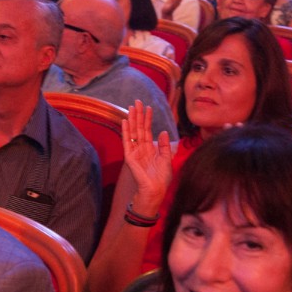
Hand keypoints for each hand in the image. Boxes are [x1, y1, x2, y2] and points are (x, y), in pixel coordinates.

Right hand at [121, 101, 173, 217]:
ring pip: (133, 132)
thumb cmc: (162, 178)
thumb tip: (163, 131)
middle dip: (138, 115)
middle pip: (139, 128)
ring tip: (131, 107)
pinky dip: (125, 131)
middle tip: (137, 101)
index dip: (148, 119)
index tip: (148, 107)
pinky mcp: (130, 157)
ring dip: (132, 119)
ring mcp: (135, 152)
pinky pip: (127, 142)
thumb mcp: (167, 159)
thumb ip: (165, 145)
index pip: (148, 130)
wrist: (156, 190)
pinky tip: (124, 121)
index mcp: (150, 148)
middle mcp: (141, 148)